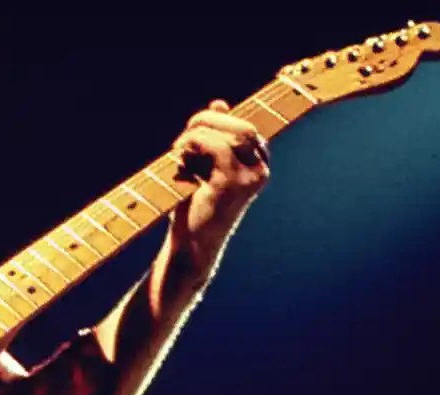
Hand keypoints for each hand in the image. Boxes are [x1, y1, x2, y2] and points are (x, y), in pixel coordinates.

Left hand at [169, 99, 270, 275]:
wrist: (190, 246)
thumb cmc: (194, 207)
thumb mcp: (204, 165)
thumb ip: (213, 136)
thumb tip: (220, 103)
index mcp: (258, 165)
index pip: (245, 126)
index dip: (217, 121)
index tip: (190, 133)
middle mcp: (261, 171)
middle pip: (242, 125)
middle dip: (208, 122)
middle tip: (181, 139)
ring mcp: (251, 178)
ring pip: (232, 132)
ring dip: (198, 134)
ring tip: (178, 152)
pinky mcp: (233, 184)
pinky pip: (217, 146)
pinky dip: (194, 145)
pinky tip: (179, 160)